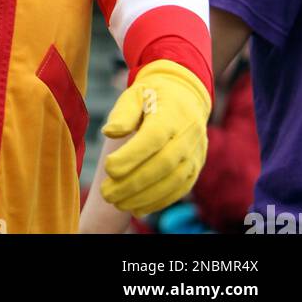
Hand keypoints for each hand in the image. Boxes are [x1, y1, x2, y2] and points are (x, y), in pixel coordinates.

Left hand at [99, 59, 210, 216]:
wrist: (184, 97)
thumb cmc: (152, 96)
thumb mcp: (135, 94)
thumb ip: (123, 113)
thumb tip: (109, 132)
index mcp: (171, 114)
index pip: (153, 138)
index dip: (131, 156)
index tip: (108, 168)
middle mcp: (187, 135)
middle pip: (163, 164)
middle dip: (134, 183)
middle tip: (107, 193)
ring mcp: (194, 154)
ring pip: (172, 181)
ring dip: (144, 197)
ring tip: (117, 203)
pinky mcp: (195, 169)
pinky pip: (179, 190)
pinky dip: (158, 202)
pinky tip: (136, 207)